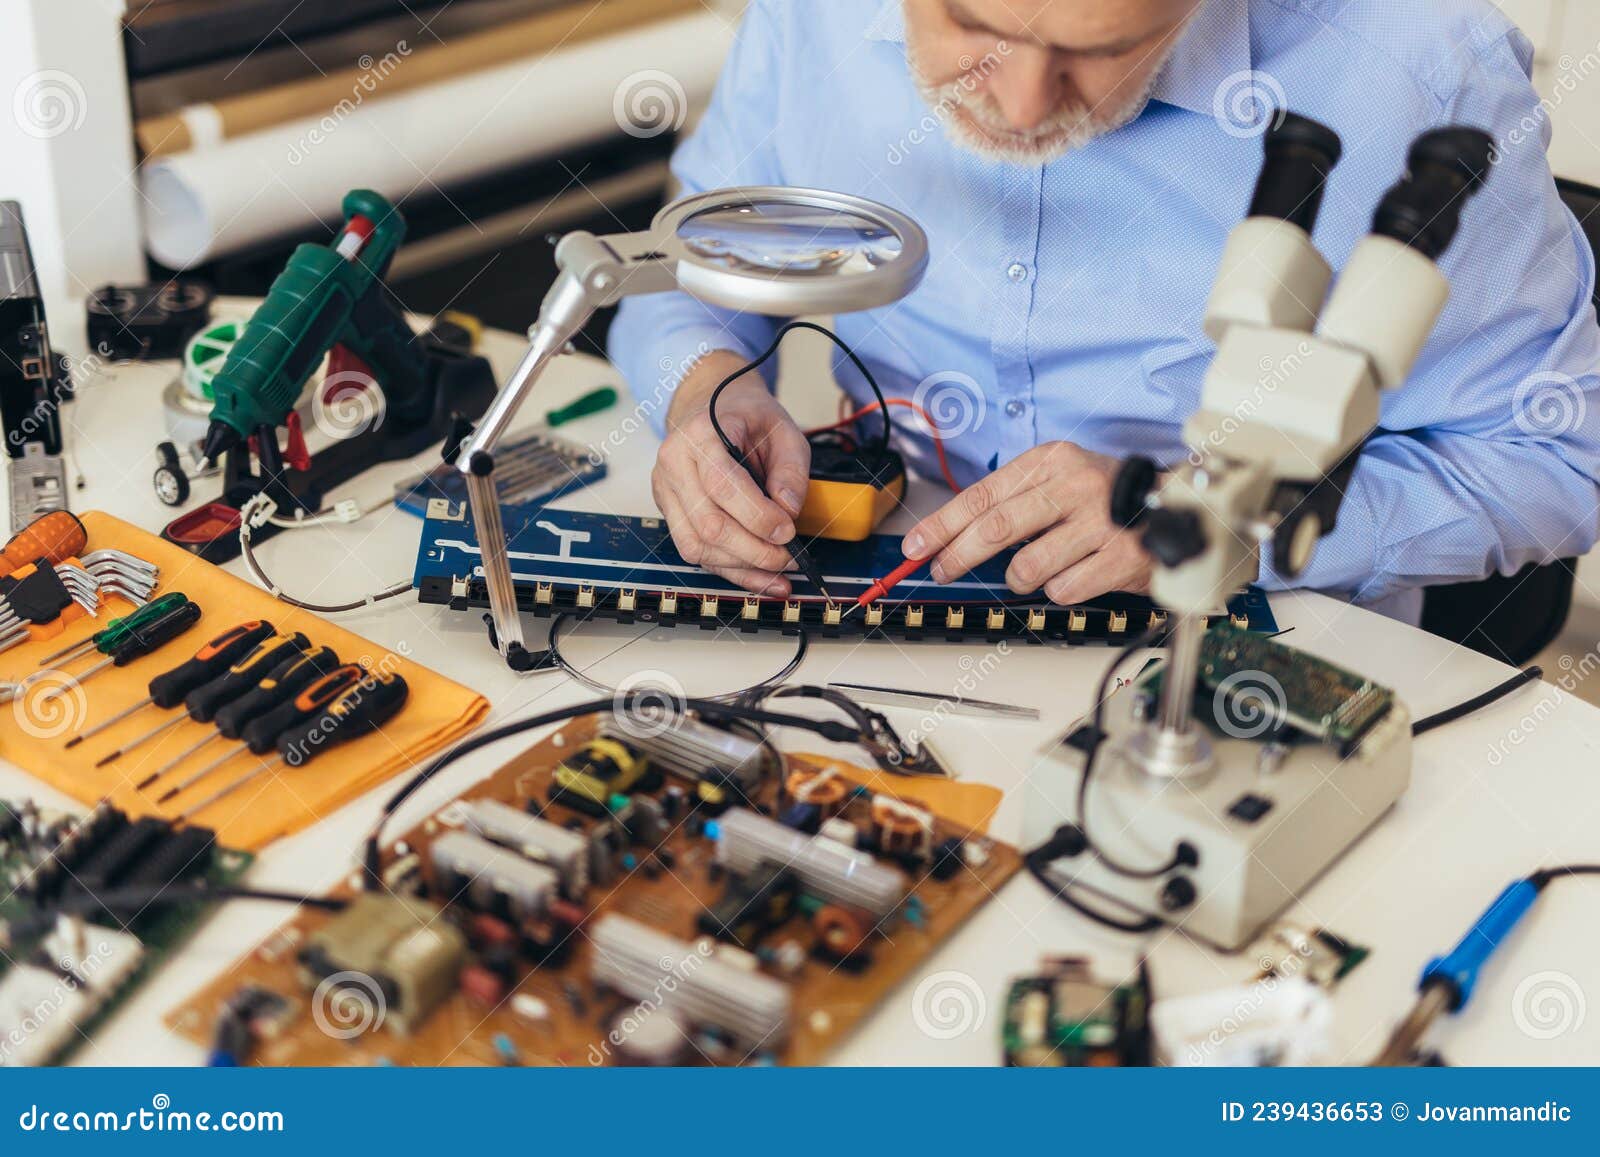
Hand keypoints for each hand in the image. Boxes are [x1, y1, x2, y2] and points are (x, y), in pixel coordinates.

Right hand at [652, 351, 810, 596]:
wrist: (710, 406)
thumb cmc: (747, 417)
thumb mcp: (783, 429)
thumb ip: (792, 470)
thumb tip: (788, 512)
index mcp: (700, 434)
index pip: (722, 484)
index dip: (756, 516)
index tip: (787, 531)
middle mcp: (674, 462)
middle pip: (707, 523)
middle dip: (752, 549)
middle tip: (788, 556)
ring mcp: (666, 489)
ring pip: (696, 545)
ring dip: (741, 565)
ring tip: (777, 570)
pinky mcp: (669, 511)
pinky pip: (695, 550)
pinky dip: (729, 569)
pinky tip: (759, 576)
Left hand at [902, 441, 1152, 603]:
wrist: (1176, 508)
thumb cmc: (1105, 498)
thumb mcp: (1058, 480)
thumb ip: (1012, 501)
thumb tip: (952, 537)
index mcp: (1052, 461)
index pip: (982, 494)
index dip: (942, 524)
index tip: (915, 546)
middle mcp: (1076, 485)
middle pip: (996, 527)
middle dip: (958, 555)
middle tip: (941, 571)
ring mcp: (1101, 523)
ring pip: (1027, 566)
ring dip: (1019, 578)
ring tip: (1034, 570)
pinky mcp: (1121, 559)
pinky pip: (1063, 590)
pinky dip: (1059, 590)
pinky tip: (1076, 574)